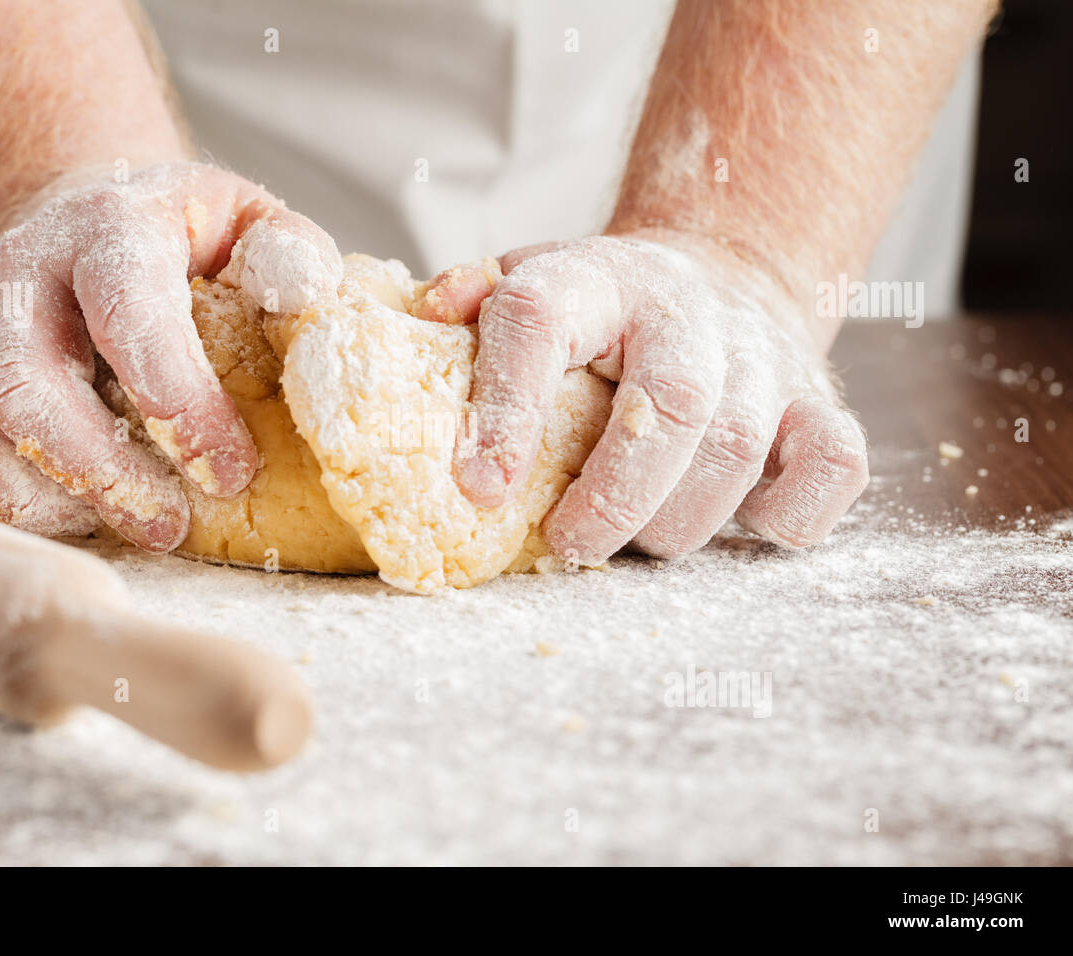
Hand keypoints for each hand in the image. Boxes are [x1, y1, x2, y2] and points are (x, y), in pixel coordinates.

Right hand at [0, 162, 340, 551]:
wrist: (76, 227)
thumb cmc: (175, 244)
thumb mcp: (247, 222)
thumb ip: (289, 252)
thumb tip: (300, 289)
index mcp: (107, 231)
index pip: (128, 315)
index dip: (178, 404)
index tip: (231, 474)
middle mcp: (15, 273)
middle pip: (24, 387)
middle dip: (99, 474)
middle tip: (169, 527)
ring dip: (28, 499)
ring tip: (105, 529)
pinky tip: (35, 519)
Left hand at [424, 229, 869, 564]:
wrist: (722, 277)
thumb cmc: (605, 311)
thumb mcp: (535, 284)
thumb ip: (478, 296)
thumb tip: (434, 305)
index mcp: (598, 278)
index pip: (542, 320)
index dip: (507, 406)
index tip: (478, 488)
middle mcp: (689, 309)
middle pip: (669, 405)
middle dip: (613, 496)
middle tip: (569, 544)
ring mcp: (764, 356)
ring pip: (737, 450)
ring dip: (678, 520)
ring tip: (634, 540)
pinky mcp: (821, 401)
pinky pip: (832, 467)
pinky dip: (788, 515)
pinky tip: (739, 525)